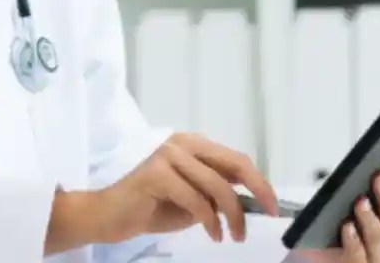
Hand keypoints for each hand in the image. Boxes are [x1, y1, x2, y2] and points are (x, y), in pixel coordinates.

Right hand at [92, 132, 279, 244]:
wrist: (107, 216)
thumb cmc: (149, 208)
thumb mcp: (192, 200)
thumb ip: (215, 193)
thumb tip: (249, 200)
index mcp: (192, 145)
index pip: (235, 158)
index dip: (259, 181)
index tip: (272, 205)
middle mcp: (182, 143)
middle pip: (233, 163)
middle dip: (257, 190)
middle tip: (267, 214)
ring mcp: (168, 155)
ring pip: (217, 185)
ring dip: (232, 216)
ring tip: (233, 235)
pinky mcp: (156, 173)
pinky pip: (196, 199)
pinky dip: (209, 221)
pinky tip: (213, 234)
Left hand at [298, 147, 379, 262]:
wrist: (316, 244)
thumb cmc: (335, 214)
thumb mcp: (346, 190)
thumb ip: (358, 177)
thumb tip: (365, 154)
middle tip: (379, 175)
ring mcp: (375, 253)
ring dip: (372, 219)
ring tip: (360, 201)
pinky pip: (358, 257)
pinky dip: (354, 241)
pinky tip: (346, 226)